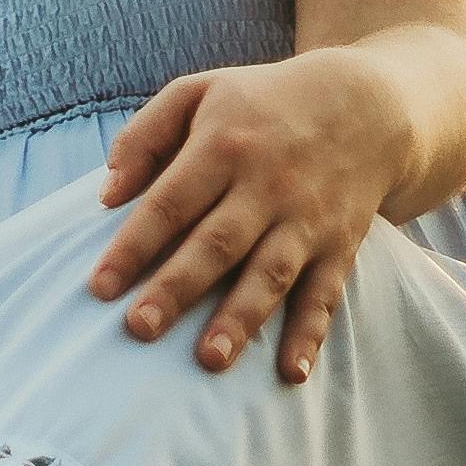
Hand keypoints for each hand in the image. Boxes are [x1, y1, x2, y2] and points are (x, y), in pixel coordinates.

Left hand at [88, 50, 415, 383]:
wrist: (366, 104)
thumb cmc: (261, 104)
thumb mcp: (198, 93)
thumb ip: (144, 136)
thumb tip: (106, 195)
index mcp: (223, 144)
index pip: (171, 202)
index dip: (134, 245)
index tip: (99, 287)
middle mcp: (267, 185)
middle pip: (217, 243)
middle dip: (178, 288)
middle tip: (140, 329)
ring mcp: (307, 218)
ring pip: (271, 274)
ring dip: (241, 319)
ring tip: (209, 360)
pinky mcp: (340, 244)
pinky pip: (325, 293)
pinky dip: (310, 333)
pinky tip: (291, 372)